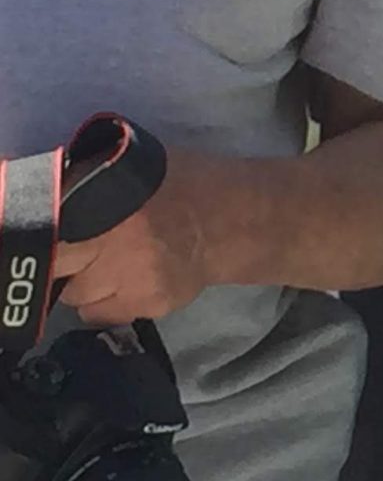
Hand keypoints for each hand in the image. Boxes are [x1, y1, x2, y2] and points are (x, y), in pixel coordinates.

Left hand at [47, 150, 221, 324]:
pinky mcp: (151, 305)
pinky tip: (127, 281)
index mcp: (110, 208)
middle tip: (84, 246)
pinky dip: (106, 302)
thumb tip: (45, 192)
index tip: (57, 234)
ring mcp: (136, 282)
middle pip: (59, 268)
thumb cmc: (182, 182)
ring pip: (76, 296)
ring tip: (108, 263)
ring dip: (85, 282)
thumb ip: (87, 181)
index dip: (50, 236)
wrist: (238, 217)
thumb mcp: (131, 166)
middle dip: (65, 259)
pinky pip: (101, 314)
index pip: (51, 238)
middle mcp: (120, 247)